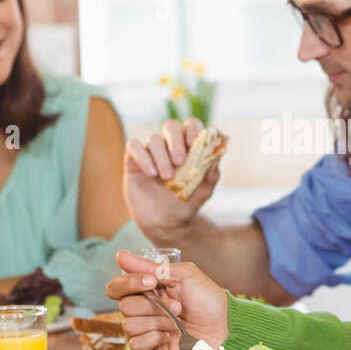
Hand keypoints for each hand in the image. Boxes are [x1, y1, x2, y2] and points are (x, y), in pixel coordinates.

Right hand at [105, 250, 229, 349]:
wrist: (226, 329)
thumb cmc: (209, 301)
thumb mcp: (184, 275)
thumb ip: (150, 267)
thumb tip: (120, 256)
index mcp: (148, 292)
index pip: (117, 287)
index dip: (129, 283)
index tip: (152, 282)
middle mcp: (143, 312)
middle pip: (124, 306)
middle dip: (154, 305)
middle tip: (178, 307)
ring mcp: (146, 333)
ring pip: (129, 325)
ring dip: (159, 321)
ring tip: (178, 323)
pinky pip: (135, 344)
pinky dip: (154, 338)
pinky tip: (170, 337)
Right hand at [123, 117, 220, 243]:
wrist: (163, 223)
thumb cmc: (184, 205)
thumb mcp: (201, 194)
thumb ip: (210, 177)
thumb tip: (216, 159)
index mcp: (189, 148)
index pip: (191, 126)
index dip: (193, 129)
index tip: (194, 142)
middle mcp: (169, 145)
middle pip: (171, 126)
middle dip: (176, 141)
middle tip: (180, 161)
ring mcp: (151, 151)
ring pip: (154, 139)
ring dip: (161, 156)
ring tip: (166, 177)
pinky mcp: (134, 159)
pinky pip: (134, 146)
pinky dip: (143, 157)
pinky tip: (150, 172)